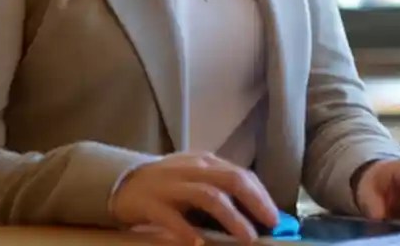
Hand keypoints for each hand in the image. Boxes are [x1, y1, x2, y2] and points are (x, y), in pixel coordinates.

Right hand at [111, 152, 279, 242]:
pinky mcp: (150, 203)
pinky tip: (197, 244)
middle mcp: (191, 170)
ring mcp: (171, 185)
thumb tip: (256, 212)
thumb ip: (221, 188)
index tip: (276, 217)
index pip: (241, 174)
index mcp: (206, 162)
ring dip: (231, 217)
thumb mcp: (196, 178)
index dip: (261, 195)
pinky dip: (186, 231)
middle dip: (255, 202)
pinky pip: (171, 217)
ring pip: (208, 196)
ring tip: (246, 237)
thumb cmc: (169, 185)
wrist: (123, 183)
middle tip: (270, 224)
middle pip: (230, 180)